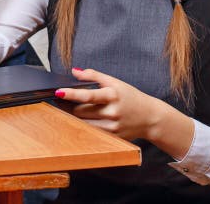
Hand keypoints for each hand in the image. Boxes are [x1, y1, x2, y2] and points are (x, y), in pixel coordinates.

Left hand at [55, 68, 192, 156]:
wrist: (150, 117)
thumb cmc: (131, 97)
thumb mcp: (115, 82)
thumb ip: (94, 75)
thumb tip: (75, 71)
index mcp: (112, 95)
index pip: (88, 95)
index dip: (71, 94)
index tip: (58, 92)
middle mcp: (112, 112)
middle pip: (81, 111)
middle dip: (69, 106)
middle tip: (61, 101)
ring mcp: (112, 127)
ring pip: (84, 123)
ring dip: (74, 117)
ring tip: (70, 110)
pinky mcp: (112, 137)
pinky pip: (92, 133)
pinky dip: (84, 126)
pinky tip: (82, 120)